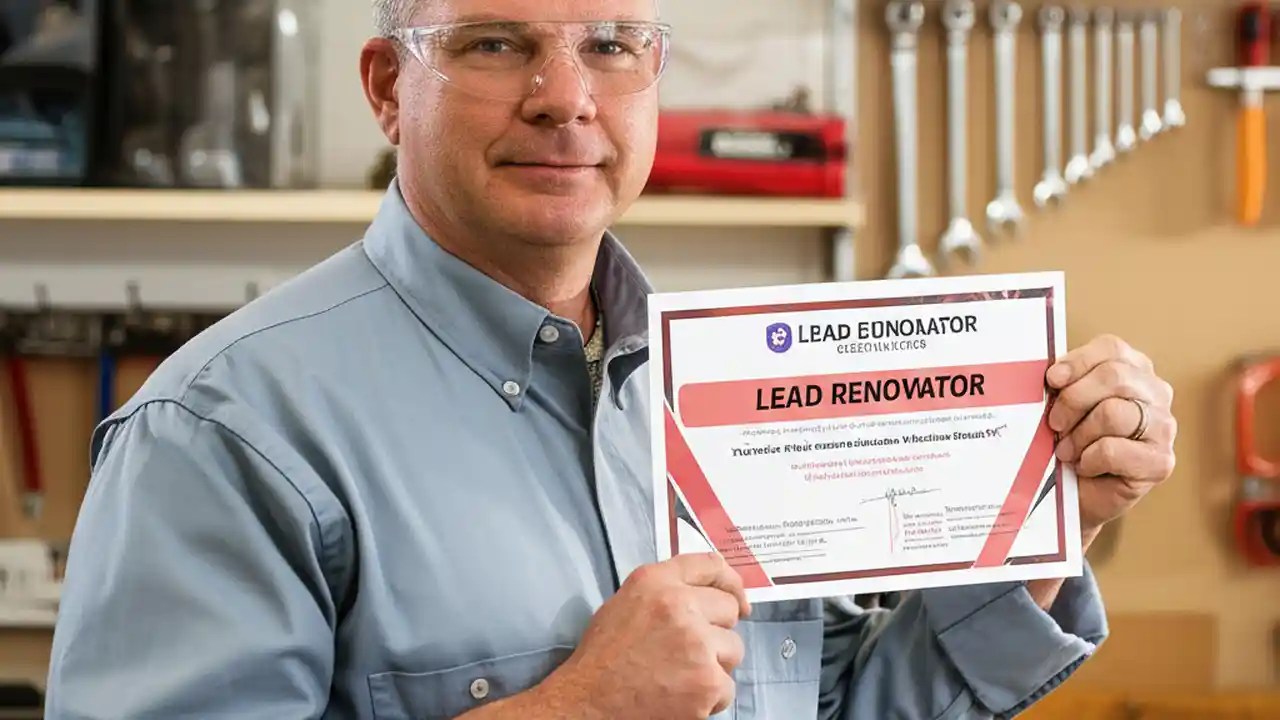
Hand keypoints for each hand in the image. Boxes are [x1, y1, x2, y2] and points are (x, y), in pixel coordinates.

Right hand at [542, 553, 750, 719]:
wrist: (587, 703)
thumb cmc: (603, 659)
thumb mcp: (626, 604)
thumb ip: (665, 591)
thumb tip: (708, 594)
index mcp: (655, 582)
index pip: (710, 565)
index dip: (731, 582)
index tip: (739, 599)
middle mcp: (679, 605)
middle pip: (729, 608)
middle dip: (717, 631)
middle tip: (692, 651)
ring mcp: (697, 644)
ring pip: (734, 649)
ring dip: (715, 664)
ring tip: (681, 675)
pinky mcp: (707, 682)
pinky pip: (728, 687)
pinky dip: (710, 697)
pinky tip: (682, 698)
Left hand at [1046, 334, 1176, 534]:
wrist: (1077, 495)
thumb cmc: (1070, 444)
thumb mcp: (1063, 406)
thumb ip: (1064, 384)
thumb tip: (1049, 373)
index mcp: (1134, 370)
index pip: (1112, 349)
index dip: (1077, 362)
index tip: (1052, 380)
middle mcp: (1157, 394)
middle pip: (1113, 377)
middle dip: (1073, 400)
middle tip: (1054, 423)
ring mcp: (1163, 428)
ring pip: (1113, 413)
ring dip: (1078, 435)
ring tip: (1067, 450)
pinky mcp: (1160, 461)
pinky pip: (1113, 449)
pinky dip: (1088, 459)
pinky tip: (1085, 466)